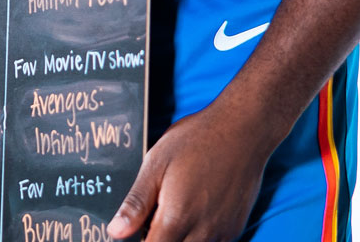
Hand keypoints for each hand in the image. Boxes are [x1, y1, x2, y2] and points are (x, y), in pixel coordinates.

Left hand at [107, 101, 276, 241]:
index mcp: (177, 218)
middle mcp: (202, 232)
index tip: (139, 226)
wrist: (243, 129)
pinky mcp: (235, 227)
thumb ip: (137, 202)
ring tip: (176, 209)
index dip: (140, 241)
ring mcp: (222, 231)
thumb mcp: (157, 163)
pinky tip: (196, 210)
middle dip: (160, 239)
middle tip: (155, 215)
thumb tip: (116, 231)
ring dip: (180, 238)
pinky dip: (200, 235)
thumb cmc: (198, 140)